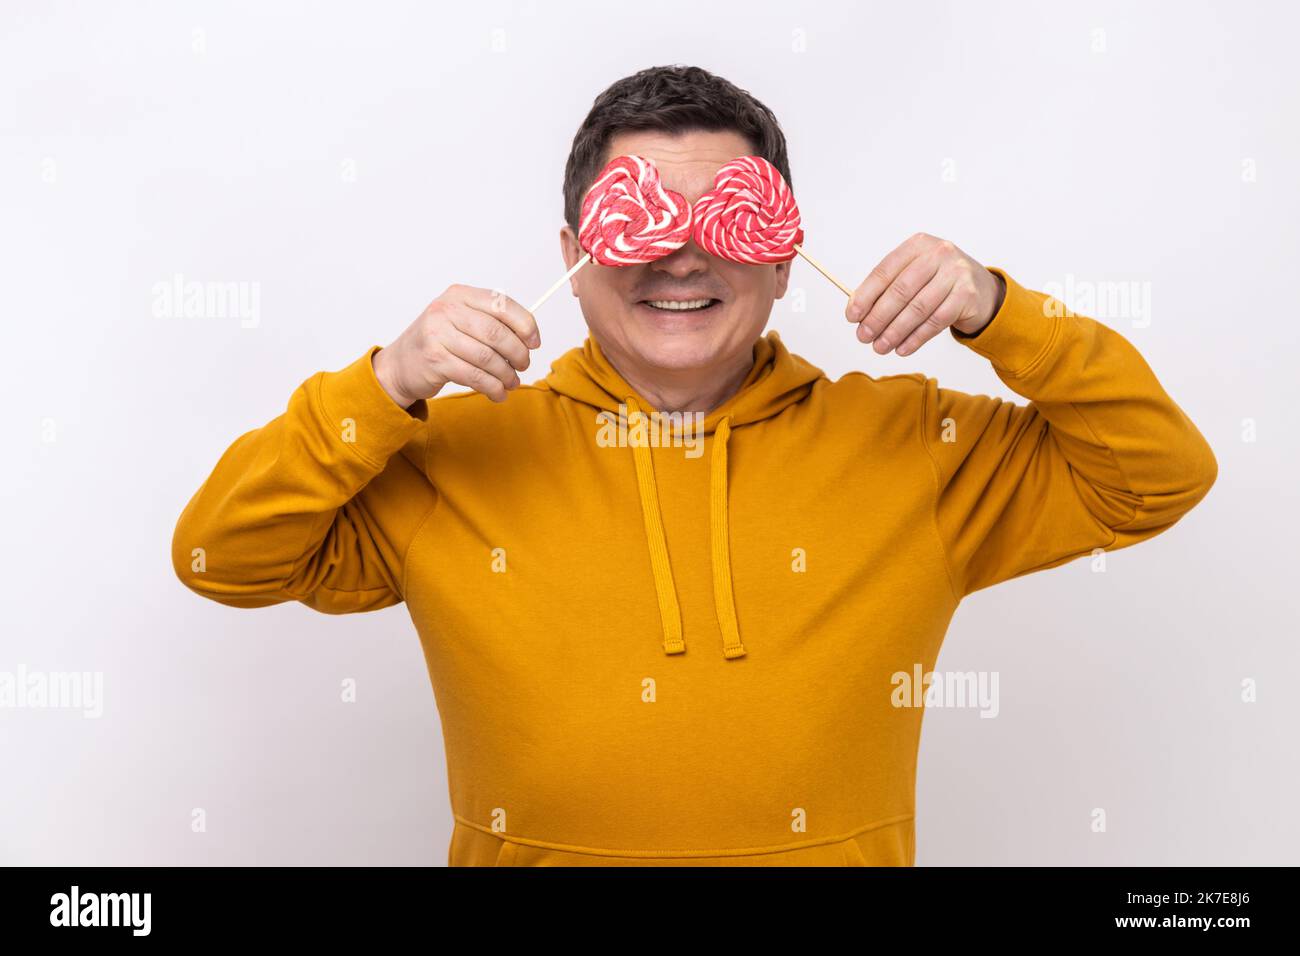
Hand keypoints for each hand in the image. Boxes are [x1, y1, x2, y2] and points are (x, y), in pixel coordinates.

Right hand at [373, 285, 540, 405]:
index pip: (501, 304)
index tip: (534, 343)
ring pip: (487, 357)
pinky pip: (474, 376)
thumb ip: (491, 322)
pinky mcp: (435, 360)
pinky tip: (498, 393)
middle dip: (517, 353)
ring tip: (511, 382)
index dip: (524, 324)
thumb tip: (530, 337)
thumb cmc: (439, 342)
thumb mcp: (461, 321)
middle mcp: (446, 310)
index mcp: (459, 295)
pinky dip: (492, 387)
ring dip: (506, 374)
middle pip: (496, 332)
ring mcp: (437, 335)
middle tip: (523, 366)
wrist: (401, 365)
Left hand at [845, 233, 1004, 354]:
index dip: (865, 296)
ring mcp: (956, 273)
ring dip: (895, 332)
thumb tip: (856, 312)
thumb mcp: (914, 275)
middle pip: (900, 291)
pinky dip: (916, 338)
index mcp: (918, 244)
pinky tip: (902, 349)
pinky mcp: (967, 295)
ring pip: (918, 308)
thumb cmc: (938, 282)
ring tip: (879, 347)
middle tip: (863, 336)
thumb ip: (888, 288)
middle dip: (878, 317)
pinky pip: (935, 322)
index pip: (885, 271)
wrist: (981, 289)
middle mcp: (938, 253)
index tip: (852, 316)